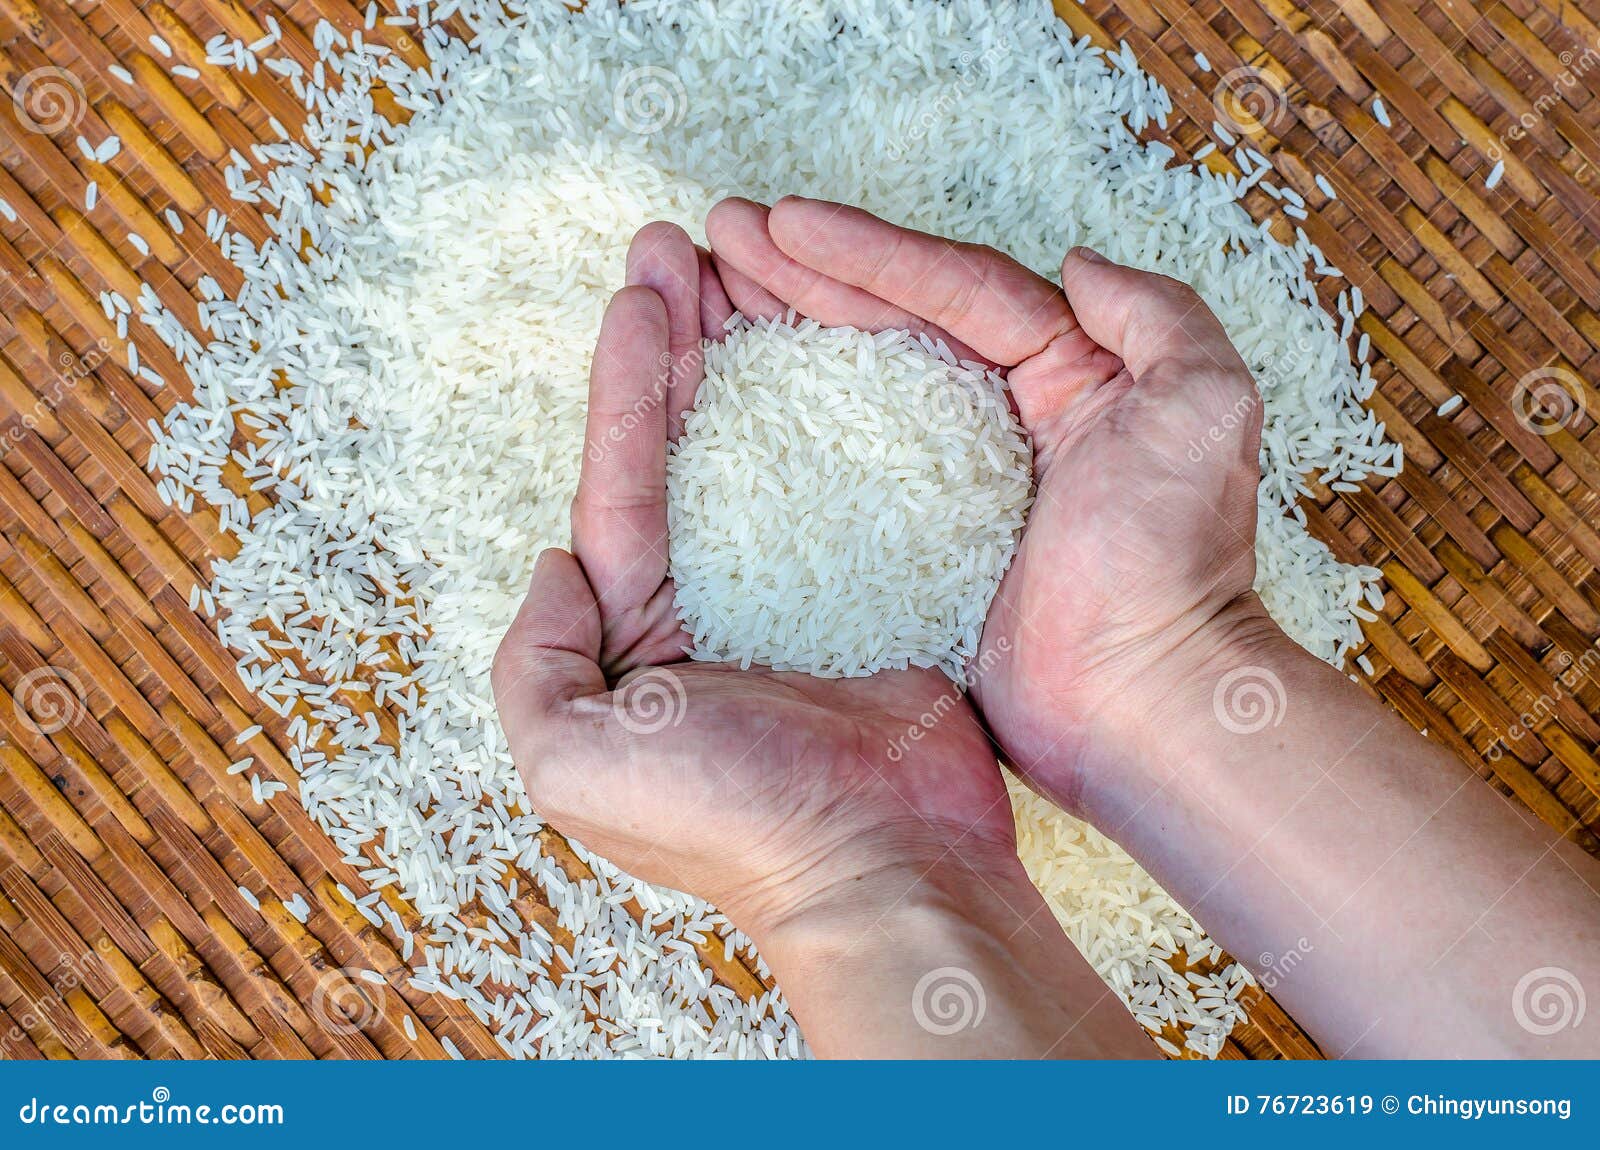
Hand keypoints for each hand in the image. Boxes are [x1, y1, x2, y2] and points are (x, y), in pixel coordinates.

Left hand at [491, 222, 1147, 1056]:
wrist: (884, 867)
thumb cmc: (729, 822)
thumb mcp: (570, 761)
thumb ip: (536, 661)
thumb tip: (559, 564)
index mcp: (636, 635)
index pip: (621, 483)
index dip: (627, 383)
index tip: (640, 291)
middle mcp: (708, 606)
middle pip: (688, 447)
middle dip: (680, 344)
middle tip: (683, 243)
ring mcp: (796, 595)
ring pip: (766, 451)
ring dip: (753, 358)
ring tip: (748, 261)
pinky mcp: (874, 591)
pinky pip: (853, 483)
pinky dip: (841, 413)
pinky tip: (840, 345)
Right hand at [706, 197, 1270, 818]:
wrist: (1140, 705)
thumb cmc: (1172, 563)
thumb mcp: (1204, 409)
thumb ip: (1157, 316)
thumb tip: (1076, 262)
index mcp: (1067, 373)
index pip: (954, 290)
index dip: (868, 249)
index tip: (782, 221)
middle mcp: (1005, 416)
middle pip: (891, 322)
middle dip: (803, 272)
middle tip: (720, 235)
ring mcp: (952, 484)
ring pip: (856, 383)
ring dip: (783, 329)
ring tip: (703, 289)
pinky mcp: (913, 548)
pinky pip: (841, 472)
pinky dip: (787, 428)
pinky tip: (729, 396)